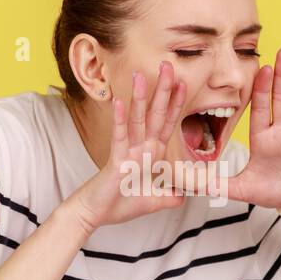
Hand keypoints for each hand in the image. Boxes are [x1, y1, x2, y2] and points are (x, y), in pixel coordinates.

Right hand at [68, 62, 187, 233]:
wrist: (96, 214)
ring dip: (140, 97)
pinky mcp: (116, 160)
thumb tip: (184, 197)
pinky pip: (118, 137)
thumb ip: (169, 197)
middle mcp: (140, 148)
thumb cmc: (120, 204)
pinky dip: (119, 119)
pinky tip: (119, 101)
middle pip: (155, 114)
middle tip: (168, 65)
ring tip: (141, 74)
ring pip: (136, 120)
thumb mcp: (153, 202)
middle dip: (163, 90)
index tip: (184, 84)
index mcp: (151, 154)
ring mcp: (128, 151)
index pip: (167, 124)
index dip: (176, 105)